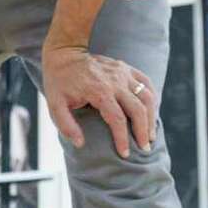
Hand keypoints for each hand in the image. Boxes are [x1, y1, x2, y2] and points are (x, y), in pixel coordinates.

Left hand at [40, 43, 153, 157]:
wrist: (64, 53)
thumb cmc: (59, 82)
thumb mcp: (55, 104)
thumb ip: (66, 125)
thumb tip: (80, 144)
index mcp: (99, 91)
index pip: (117, 120)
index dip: (122, 139)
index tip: (125, 154)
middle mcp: (115, 81)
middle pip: (138, 110)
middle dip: (143, 132)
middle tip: (145, 148)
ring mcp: (123, 73)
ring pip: (147, 97)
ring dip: (151, 117)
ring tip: (150, 135)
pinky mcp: (126, 68)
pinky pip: (146, 83)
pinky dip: (152, 99)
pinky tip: (151, 113)